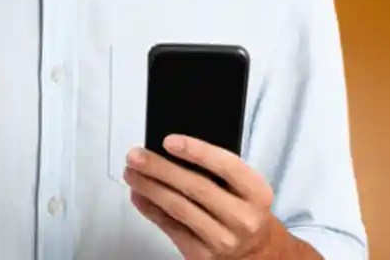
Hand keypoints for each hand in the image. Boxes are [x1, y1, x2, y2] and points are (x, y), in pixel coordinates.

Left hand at [124, 135, 309, 259]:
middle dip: (160, 168)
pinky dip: (150, 209)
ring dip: (149, 187)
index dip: (196, 151)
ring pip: (178, 209)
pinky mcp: (201, 255)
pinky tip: (139, 195)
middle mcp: (242, 218)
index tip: (169, 141)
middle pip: (196, 188)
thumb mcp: (245, 187)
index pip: (227, 167)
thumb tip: (174, 149)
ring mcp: (222, 240)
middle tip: (137, 155)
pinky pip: (169, 228)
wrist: (256, 253)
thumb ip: (219, 169)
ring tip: (131, 172)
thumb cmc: (245, 210)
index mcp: (257, 194)